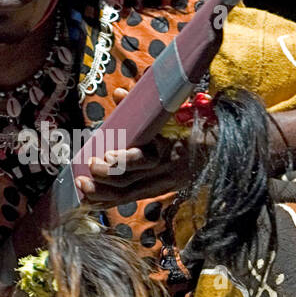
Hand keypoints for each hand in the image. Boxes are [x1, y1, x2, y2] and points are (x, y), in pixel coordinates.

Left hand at [74, 87, 196, 207]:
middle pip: (131, 179)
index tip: (108, 154)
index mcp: (169, 149)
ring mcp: (159, 185)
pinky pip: (128, 200)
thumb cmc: (189, 128)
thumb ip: (145, 102)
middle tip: (89, 165)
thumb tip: (118, 94)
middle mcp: (164, 171)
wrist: (214, 153)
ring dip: (101, 192)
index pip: (146, 159)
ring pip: (127, 194)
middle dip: (106, 175)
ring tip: (81, 184)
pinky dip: (107, 202)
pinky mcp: (154, 193)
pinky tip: (90, 203)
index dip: (125, 160)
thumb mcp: (174, 113)